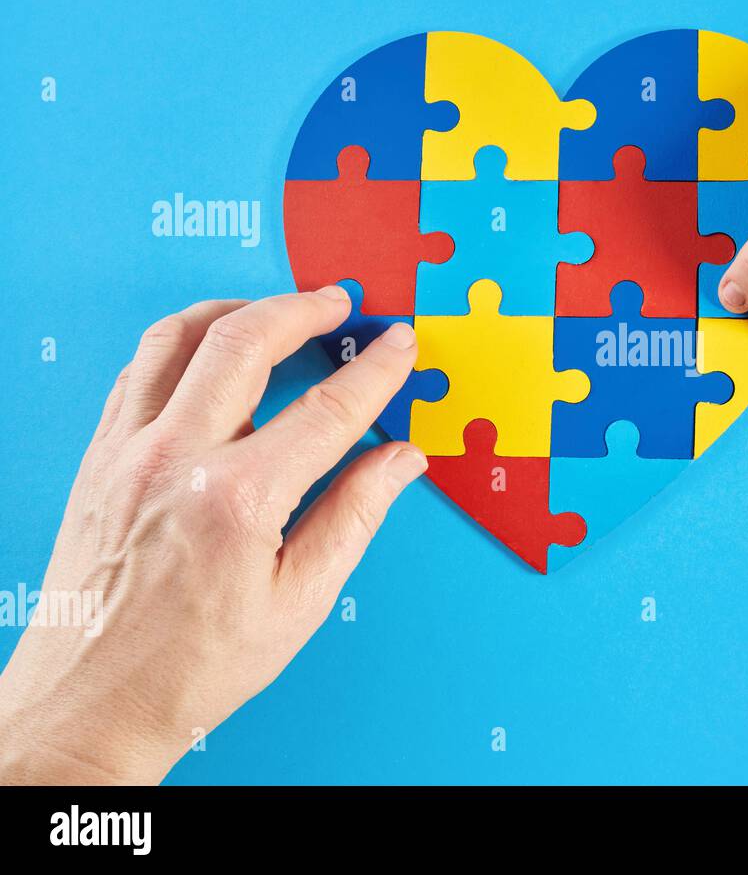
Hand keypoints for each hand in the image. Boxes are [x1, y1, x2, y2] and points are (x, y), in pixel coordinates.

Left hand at [0, 288, 427, 783]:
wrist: (91, 702)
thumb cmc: (193, 667)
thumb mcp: (298, 603)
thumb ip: (354, 516)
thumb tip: (400, 461)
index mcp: (237, 500)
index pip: (326, 410)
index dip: (374, 370)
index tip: (398, 344)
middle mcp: (174, 460)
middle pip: (243, 343)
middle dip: (300, 308)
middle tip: (338, 301)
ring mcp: (126, 453)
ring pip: (175, 338)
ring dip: (233, 309)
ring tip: (272, 310)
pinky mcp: (97, 459)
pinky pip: (135, 371)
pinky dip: (178, 343)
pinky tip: (207, 353)